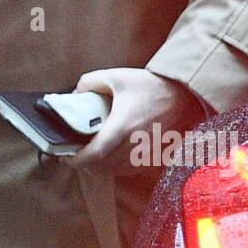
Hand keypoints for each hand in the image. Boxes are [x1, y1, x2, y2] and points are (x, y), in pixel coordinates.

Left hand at [68, 67, 203, 173]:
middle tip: (72, 156)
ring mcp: (146, 151)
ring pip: (117, 171)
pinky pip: (130, 170)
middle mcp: (136, 142)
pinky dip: (115, 169)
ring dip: (99, 169)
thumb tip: (74, 95)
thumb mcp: (114, 76)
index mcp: (123, 124)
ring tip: (87, 159)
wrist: (181, 93)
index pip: (97, 152)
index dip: (78, 159)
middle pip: (104, 165)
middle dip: (84, 165)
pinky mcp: (153, 155)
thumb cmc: (148, 85)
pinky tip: (108, 160)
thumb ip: (89, 83)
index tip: (65, 157)